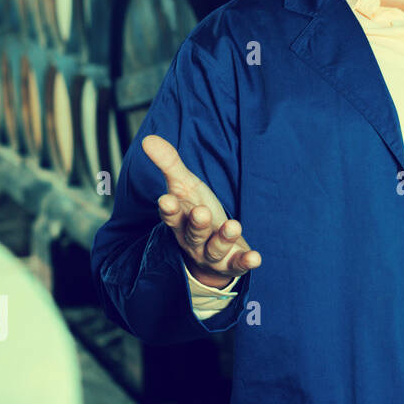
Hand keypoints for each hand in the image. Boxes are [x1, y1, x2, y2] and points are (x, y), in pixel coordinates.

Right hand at [141, 134, 260, 288]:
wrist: (211, 253)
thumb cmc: (197, 212)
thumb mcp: (185, 187)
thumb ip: (170, 164)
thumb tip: (148, 138)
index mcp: (181, 221)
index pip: (171, 216)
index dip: (169, 209)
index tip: (166, 199)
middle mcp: (193, 240)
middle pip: (193, 234)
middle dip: (197, 224)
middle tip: (202, 211)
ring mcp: (212, 254)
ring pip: (214, 248)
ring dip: (224, 238)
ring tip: (234, 225)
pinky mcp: (231, 264)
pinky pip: (238, 265)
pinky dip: (246, 262)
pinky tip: (256, 257)